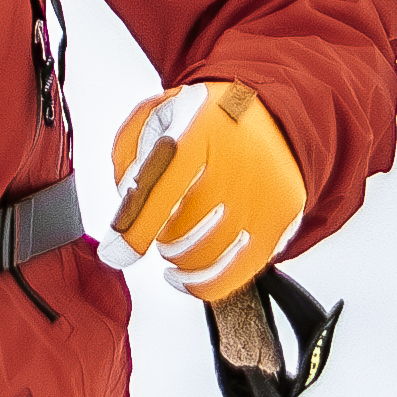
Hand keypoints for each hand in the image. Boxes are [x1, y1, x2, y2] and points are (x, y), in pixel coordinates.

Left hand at [109, 81, 307, 303]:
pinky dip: (203, 284)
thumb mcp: (159, 115)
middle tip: (155, 224)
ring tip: (172, 242)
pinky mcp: (283, 219)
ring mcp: (264, 194)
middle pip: (180, 230)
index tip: (114, 254)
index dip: (132, 231)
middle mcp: (237, 163)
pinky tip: (183, 276)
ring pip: (204, 256)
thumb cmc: (207, 119)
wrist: (273, 112)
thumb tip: (126, 211)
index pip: (159, 191)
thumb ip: (130, 157)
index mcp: (199, 129)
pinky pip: (236, 272)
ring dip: (177, 257)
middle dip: (156, 236)